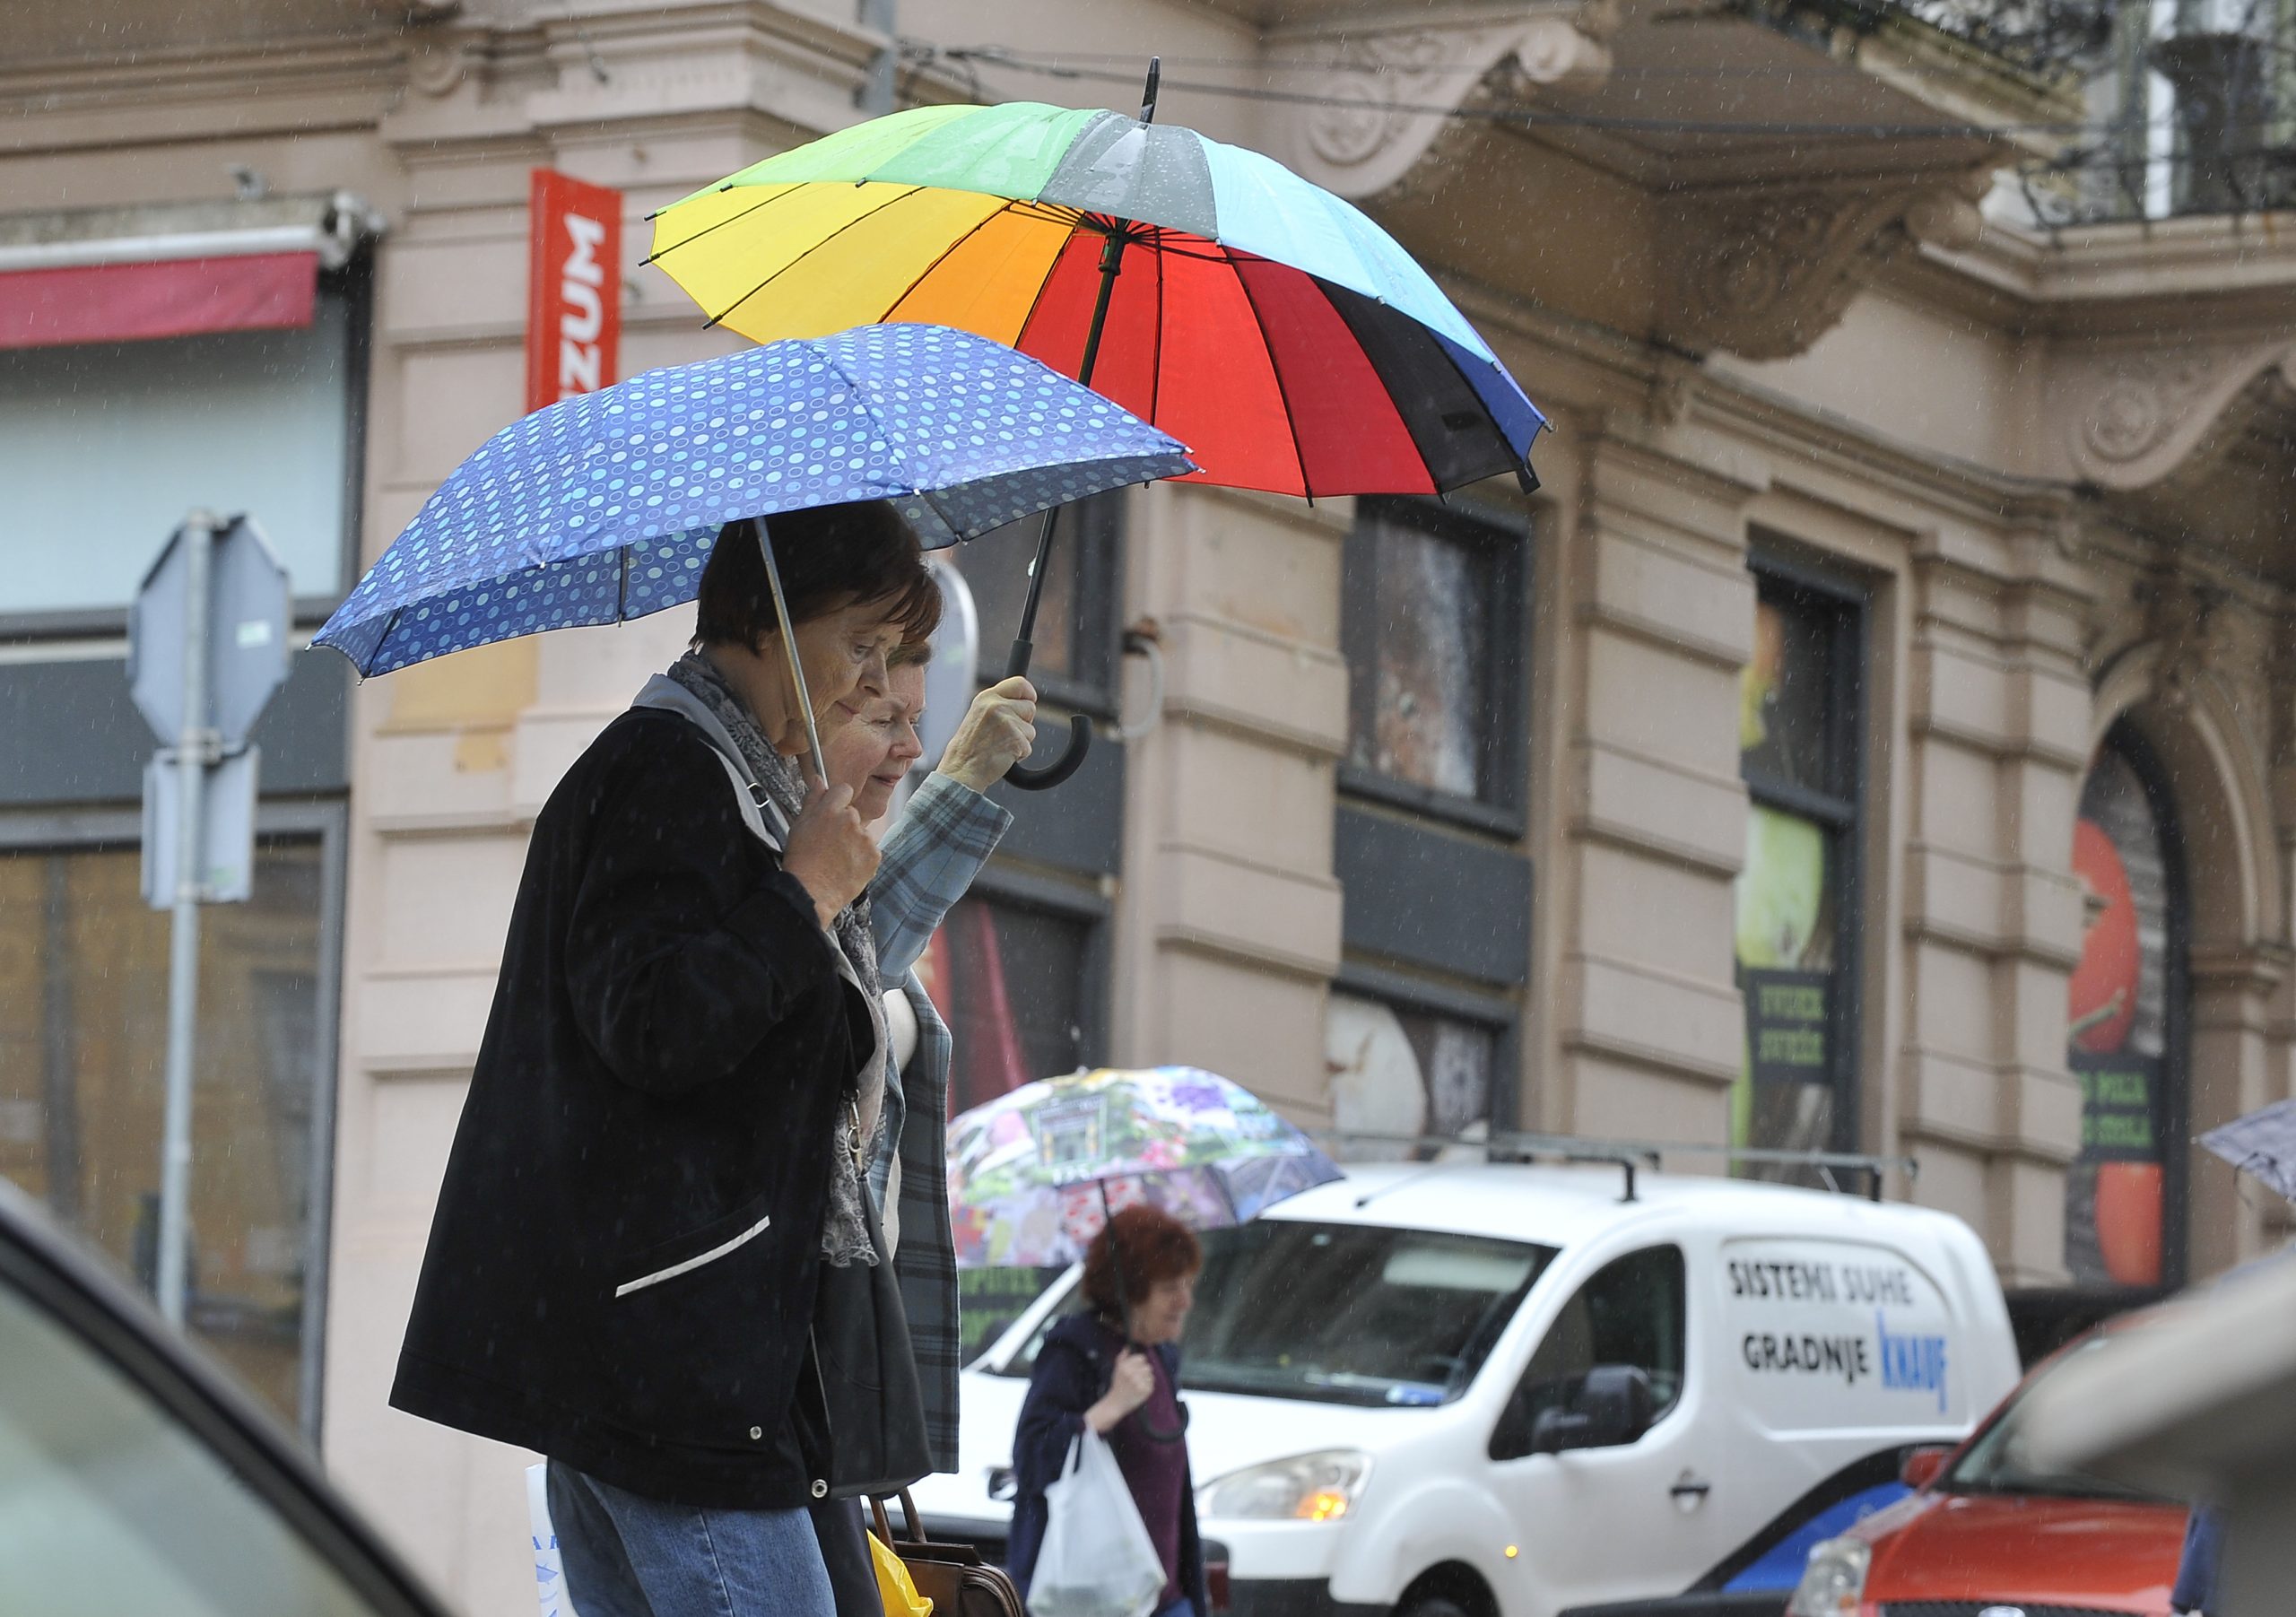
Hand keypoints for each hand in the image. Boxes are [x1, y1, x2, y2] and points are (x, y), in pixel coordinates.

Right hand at [781, 782, 879, 926]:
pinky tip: (847, 867)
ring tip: (836, 859)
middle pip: (852, 814)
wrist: (811, 892)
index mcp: (830, 810)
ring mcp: (865, 838)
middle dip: (844, 824)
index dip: (838, 800)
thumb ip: (813, 799)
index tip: (833, 812)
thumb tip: (818, 779)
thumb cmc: (801, 860)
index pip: (844, 789)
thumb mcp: (799, 825)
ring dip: (853, 842)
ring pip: (861, 833)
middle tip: (829, 844)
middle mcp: (851, 820)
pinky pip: (870, 851)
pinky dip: (862, 858)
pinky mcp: (875, 855)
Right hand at [936, 677, 1036, 793]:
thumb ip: (998, 705)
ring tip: (999, 746)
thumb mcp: (978, 715)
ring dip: (1021, 740)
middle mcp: (997, 706)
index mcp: (986, 697)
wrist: (961, 770)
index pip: (1019, 684)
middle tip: (1005, 734)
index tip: (1030, 700)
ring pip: (1031, 729)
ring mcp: (1007, 722)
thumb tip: (1024, 702)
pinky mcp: (1016, 739)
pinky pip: (1028, 747)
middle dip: (1024, 722)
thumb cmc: (968, 748)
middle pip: (1030, 707)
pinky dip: (1019, 754)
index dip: (1028, 693)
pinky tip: (1002, 755)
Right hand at [1085, 1349, 1155, 1433]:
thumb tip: (1127, 1347)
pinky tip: (1140, 1390)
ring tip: (1138, 1384)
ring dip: (1146, 1379)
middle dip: (1144, 1372)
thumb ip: (1122, 1358)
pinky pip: (1151, 1384)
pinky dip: (1147, 1387)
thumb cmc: (1117, 1385)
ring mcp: (1139, 1383)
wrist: (1116, 1403)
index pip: (1142, 1358)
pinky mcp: (1144, 1391)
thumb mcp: (1116, 1370)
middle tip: (1138, 1378)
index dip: (1140, 1363)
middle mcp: (1132, 1374)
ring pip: (1151, 1376)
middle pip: (1148, 1367)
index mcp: (1125, 1367)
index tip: (1137, 1368)